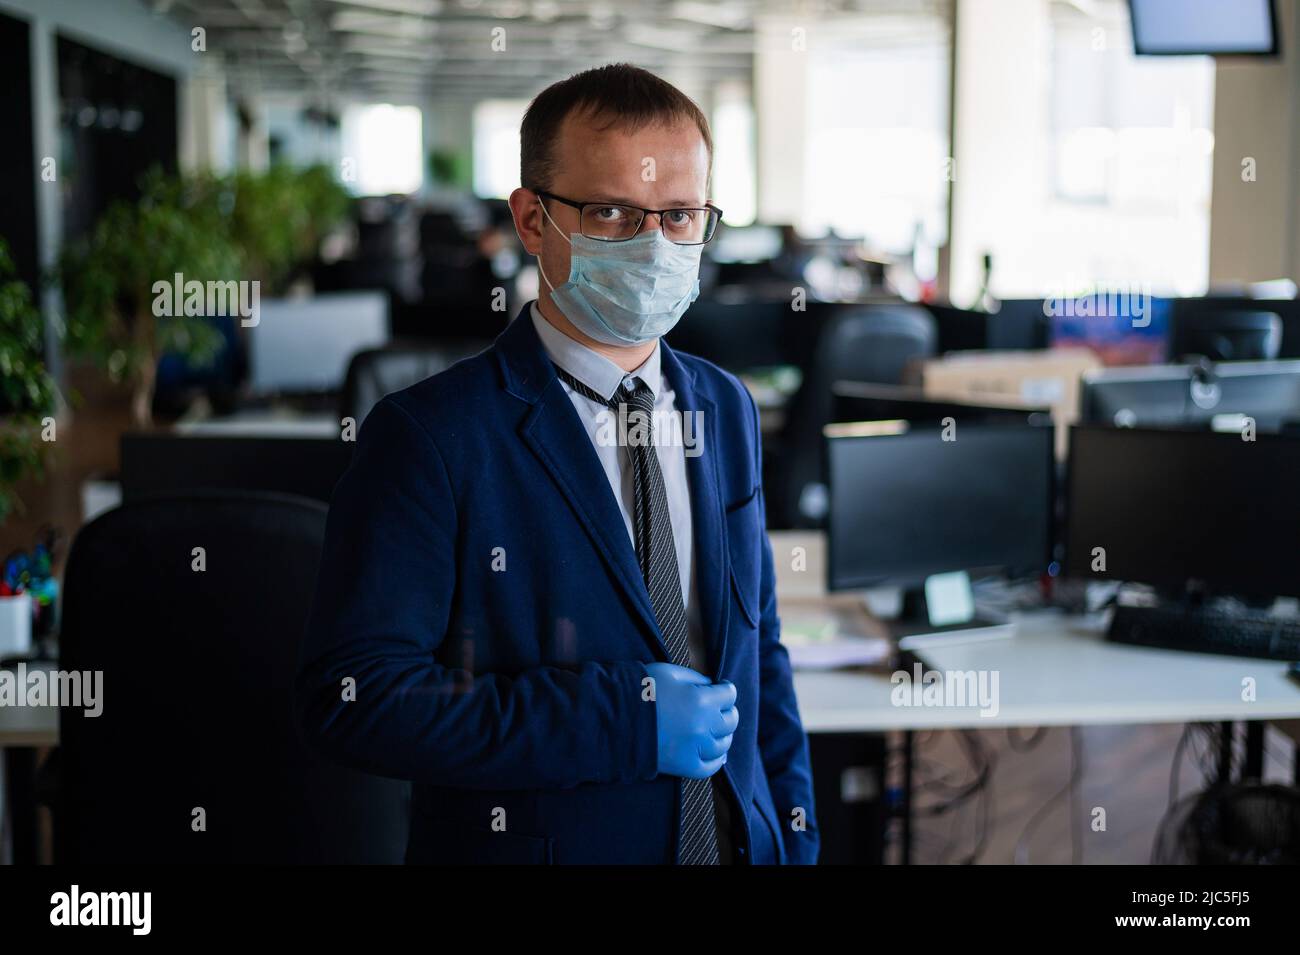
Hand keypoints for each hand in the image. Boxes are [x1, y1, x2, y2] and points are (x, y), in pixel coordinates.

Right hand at [644, 662, 738, 778]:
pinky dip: (717, 759)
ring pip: (724, 744)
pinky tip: (717, 753)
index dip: (725, 689)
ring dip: (722, 734)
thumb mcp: (671, 673)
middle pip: (731, 720)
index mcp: (701, 700)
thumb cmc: (642, 690)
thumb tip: (712, 687)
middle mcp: (703, 726)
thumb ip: (697, 679)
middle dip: (727, 711)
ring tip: (715, 728)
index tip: (721, 689)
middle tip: (720, 707)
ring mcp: (695, 748)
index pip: (729, 695)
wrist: (615, 718)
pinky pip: (711, 767)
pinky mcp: (685, 766)